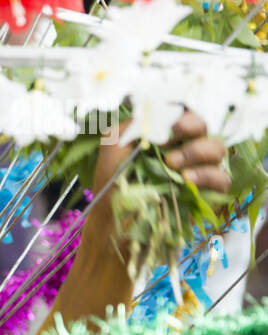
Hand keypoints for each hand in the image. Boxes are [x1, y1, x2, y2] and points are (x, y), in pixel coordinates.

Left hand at [93, 110, 229, 200]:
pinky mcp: (206, 192)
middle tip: (166, 141)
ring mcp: (197, 169)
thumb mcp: (113, 148)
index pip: (184, 113)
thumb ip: (133, 125)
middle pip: (203, 126)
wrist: (113, 221)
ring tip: (171, 164)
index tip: (161, 124)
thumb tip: (155, 113)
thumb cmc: (113, 183)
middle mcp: (184, 148)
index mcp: (164, 136)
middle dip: (189, 126)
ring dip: (196, 151)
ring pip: (216, 149)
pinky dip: (207, 175)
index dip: (177, 113)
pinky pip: (221, 178)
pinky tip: (186, 180)